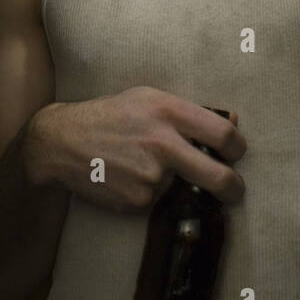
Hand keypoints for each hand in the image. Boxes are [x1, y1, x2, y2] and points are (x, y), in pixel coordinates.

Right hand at [29, 87, 246, 212]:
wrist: (62, 141)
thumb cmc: (111, 114)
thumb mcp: (149, 99)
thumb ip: (190, 111)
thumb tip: (234, 122)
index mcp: (168, 111)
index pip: (222, 134)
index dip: (238, 147)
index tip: (236, 154)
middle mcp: (163, 143)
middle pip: (218, 176)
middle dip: (233, 188)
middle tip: (235, 192)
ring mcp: (150, 176)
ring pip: (182, 188)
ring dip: (172, 183)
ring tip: (140, 166)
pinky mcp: (137, 201)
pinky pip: (157, 201)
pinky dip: (149, 194)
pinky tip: (127, 177)